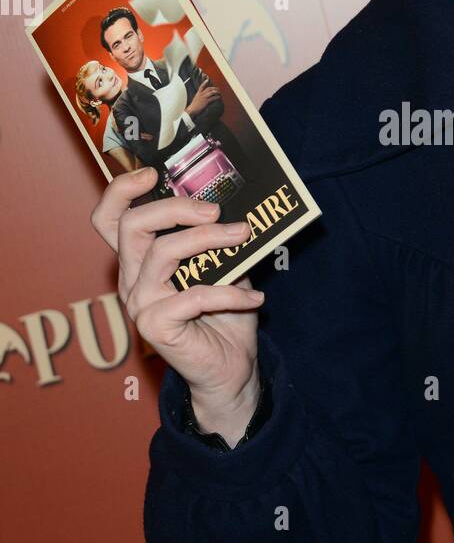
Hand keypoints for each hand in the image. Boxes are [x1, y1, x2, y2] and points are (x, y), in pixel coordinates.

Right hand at [91, 167, 262, 434]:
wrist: (230, 369)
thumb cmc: (225, 315)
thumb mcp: (225, 267)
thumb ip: (220, 240)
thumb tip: (238, 206)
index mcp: (141, 258)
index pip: (109, 219)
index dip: (121, 190)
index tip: (151, 173)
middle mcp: (132, 277)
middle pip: (132, 226)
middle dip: (175, 208)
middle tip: (214, 210)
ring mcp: (139, 302)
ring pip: (162, 253)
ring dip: (209, 239)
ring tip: (243, 236)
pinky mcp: (154, 326)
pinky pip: (192, 296)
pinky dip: (229, 293)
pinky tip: (256, 299)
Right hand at [185, 80, 220, 118]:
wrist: (192, 110)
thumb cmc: (194, 106)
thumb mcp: (195, 99)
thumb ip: (199, 97)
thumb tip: (203, 97)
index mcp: (198, 93)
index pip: (201, 86)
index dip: (204, 83)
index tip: (207, 80)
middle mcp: (201, 94)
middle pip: (208, 89)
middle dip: (214, 88)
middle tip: (218, 89)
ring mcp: (203, 97)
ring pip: (211, 92)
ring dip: (216, 92)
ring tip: (219, 92)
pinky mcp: (206, 101)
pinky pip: (212, 98)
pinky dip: (216, 97)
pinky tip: (218, 97)